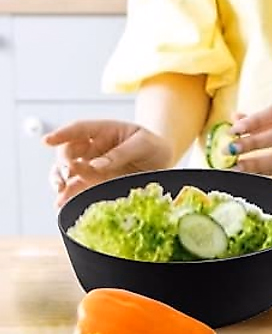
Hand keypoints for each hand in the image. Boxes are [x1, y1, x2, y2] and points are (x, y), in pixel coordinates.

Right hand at [44, 120, 172, 207]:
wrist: (163, 165)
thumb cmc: (153, 147)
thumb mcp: (144, 144)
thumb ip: (121, 153)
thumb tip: (95, 166)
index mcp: (104, 131)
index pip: (79, 129)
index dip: (62, 133)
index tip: (47, 140)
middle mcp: (92, 149)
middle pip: (68, 152)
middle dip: (64, 162)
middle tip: (69, 173)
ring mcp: (91, 167)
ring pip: (65, 171)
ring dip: (59, 180)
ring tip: (61, 192)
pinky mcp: (93, 184)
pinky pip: (75, 189)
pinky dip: (67, 196)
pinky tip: (63, 204)